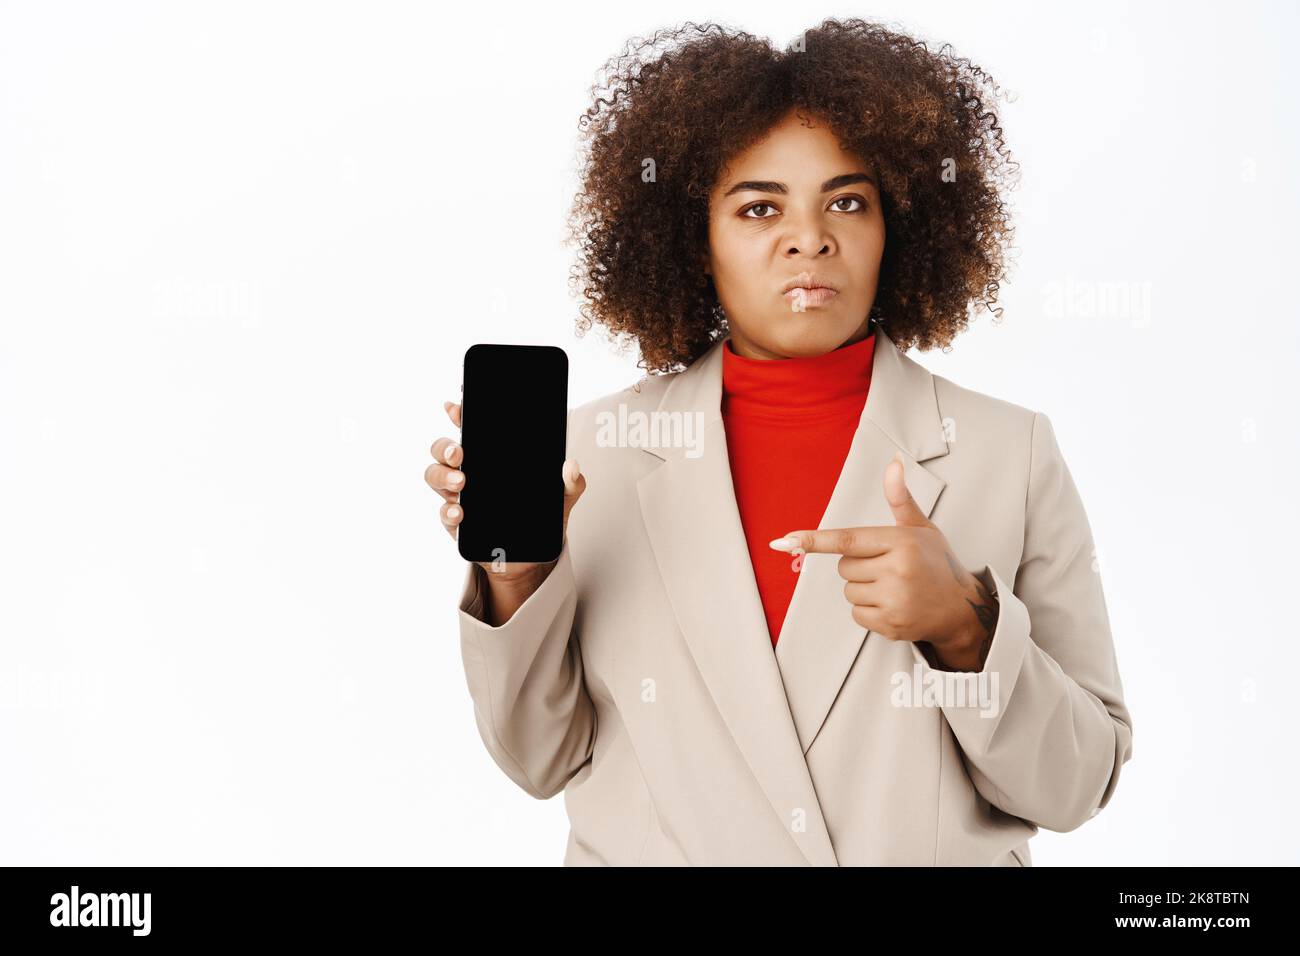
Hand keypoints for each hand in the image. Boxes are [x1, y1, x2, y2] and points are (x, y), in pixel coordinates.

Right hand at [425, 398, 586, 587]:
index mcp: (490, 458)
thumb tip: (571, 466)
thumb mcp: (560, 498)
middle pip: (442, 450)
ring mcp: (459, 497)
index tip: (455, 408)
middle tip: (460, 454)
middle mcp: (468, 472)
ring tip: (462, 484)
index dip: (460, 415)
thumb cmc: (539, 517)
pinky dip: (448, 512)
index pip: (470, 429)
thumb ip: (569, 482)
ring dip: (443, 477)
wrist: (531, 556)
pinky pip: (444, 514)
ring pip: (435, 476)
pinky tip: (460, 513)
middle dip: (445, 447)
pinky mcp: (457, 524)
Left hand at [768, 453, 998, 670]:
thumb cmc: (937, 564)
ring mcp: (895, 600)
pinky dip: (868, 611)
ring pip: (849, 591)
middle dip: (858, 566)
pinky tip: (892, 605)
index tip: (785, 540)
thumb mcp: (922, 528)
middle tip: (888, 568)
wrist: (962, 609)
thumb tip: (892, 463)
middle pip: (844, 567)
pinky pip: (856, 614)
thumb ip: (899, 499)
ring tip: (893, 587)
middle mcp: (897, 570)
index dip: (814, 540)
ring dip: (863, 590)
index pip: (848, 539)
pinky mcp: (891, 624)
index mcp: (902, 542)